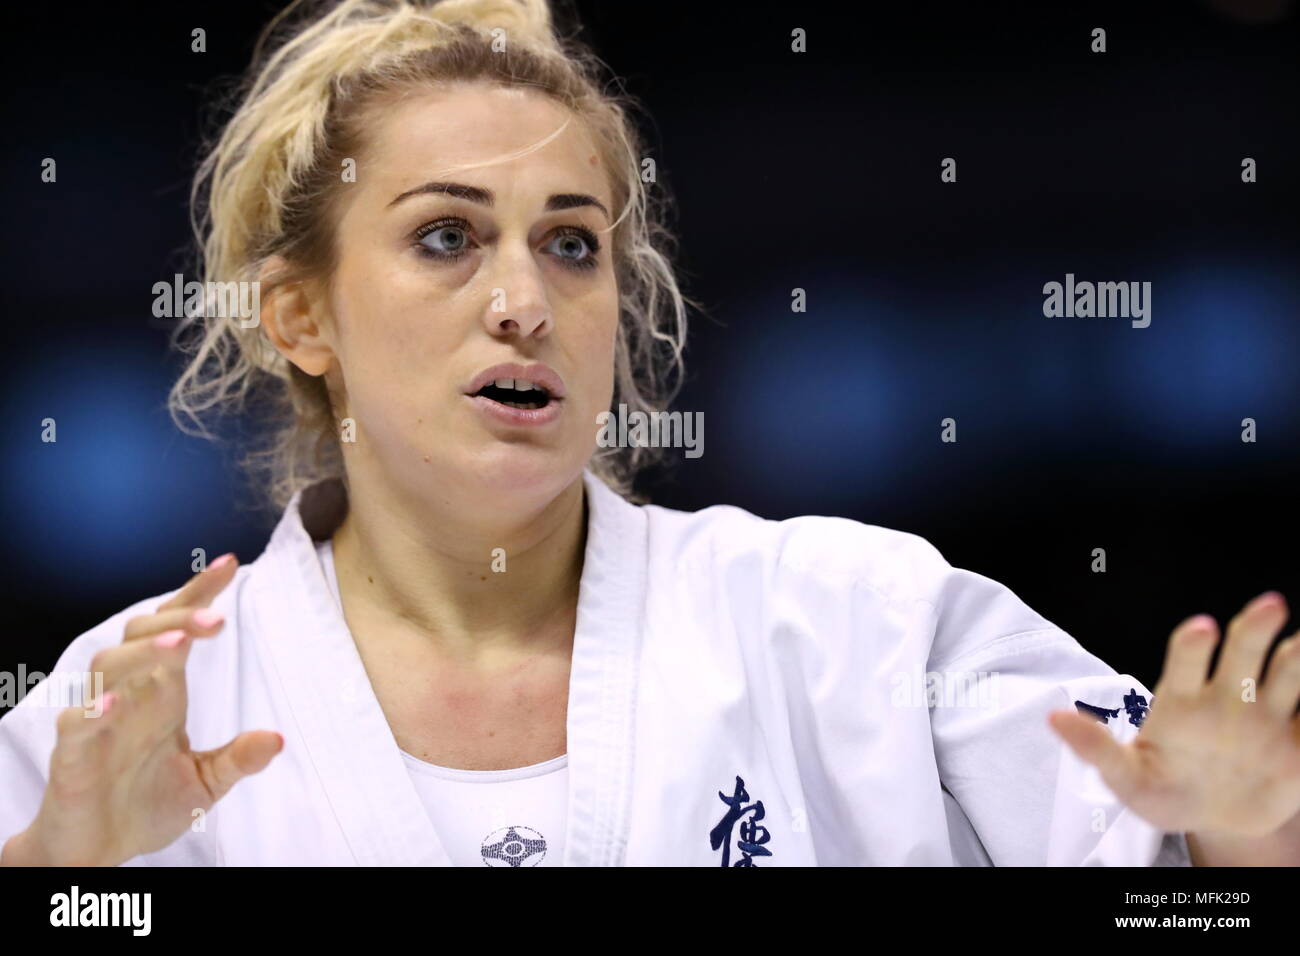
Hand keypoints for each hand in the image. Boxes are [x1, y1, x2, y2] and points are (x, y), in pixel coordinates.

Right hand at [11, 554, 282, 865]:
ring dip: (142, 652)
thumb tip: (278, 739)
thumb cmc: (146, 803)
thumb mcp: (206, 783)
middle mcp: (129, 694)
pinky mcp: (72, 755)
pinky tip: (114, 705)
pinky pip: (76, 723)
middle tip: (216, 617)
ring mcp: (98, 721)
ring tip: (177, 643)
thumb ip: (238, 759)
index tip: (230, 563)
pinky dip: (92, 711)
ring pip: (108, 666)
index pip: (177, 628)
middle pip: (143, 634)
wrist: (97, 850)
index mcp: (162, 691)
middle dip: (177, 617)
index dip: (198, 594)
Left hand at [1047, 591, 1299, 838]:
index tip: (1201, 629)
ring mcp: (1270, 716)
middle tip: (1269, 605)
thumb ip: (1096, 750)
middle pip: (1246, 650)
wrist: (1215, 821)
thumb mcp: (1127, 779)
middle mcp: (1230, 697)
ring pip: (1291, 673)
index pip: (1187, 661)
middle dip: (1256, 627)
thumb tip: (1053, 718)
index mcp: (1184, 701)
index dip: (1192, 645)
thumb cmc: (1164, 791)